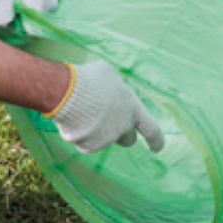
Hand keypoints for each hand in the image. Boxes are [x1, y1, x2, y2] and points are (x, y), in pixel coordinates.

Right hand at [45, 62, 164, 154]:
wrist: (65, 91)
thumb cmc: (89, 78)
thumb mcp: (110, 75)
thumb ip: (118, 86)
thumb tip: (114, 88)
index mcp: (133, 109)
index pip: (152, 130)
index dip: (156, 140)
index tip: (157, 148)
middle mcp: (123, 127)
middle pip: (128, 140)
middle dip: (121, 134)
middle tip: (107, 122)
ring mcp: (106, 139)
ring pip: (104, 140)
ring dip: (98, 132)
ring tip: (83, 113)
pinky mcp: (89, 146)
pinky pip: (87, 144)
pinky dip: (81, 136)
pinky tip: (73, 121)